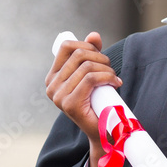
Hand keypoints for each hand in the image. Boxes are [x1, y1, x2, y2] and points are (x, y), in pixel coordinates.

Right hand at [45, 32, 121, 166]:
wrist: (103, 132)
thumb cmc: (98, 101)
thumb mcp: (93, 73)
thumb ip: (91, 53)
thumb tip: (94, 35)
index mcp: (53, 77)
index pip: (66, 46)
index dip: (87, 45)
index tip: (99, 56)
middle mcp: (51, 86)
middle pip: (79, 54)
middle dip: (100, 57)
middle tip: (111, 70)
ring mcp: (58, 96)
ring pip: (87, 66)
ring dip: (107, 69)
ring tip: (114, 78)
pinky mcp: (69, 104)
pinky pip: (91, 79)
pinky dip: (107, 77)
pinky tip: (115, 83)